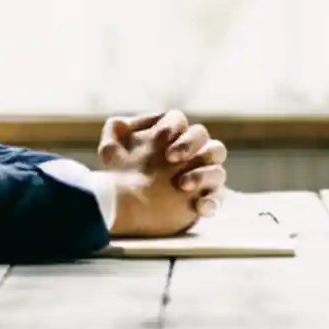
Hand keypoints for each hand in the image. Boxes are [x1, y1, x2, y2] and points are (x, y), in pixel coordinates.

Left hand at [99, 111, 227, 216]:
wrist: (120, 208)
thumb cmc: (117, 176)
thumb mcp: (110, 150)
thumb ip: (116, 129)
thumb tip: (126, 122)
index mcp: (171, 137)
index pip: (180, 120)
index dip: (173, 126)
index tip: (160, 137)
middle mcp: (190, 154)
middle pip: (205, 137)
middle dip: (191, 144)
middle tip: (171, 158)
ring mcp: (200, 176)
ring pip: (218, 168)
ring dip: (203, 174)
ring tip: (182, 185)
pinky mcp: (203, 200)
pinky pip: (218, 197)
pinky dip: (212, 200)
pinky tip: (198, 206)